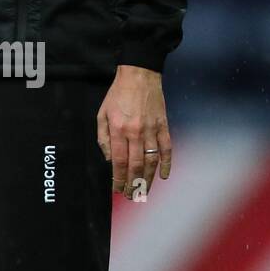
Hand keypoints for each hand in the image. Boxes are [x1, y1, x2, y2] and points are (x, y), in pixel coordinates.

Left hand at [96, 65, 171, 198]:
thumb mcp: (102, 114)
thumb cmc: (118, 94)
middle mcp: (136, 133)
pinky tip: (164, 176)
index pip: (119, 162)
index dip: (118, 179)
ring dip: (148, 179)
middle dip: (133, 184)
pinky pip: (167, 149)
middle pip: (135, 166)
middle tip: (131, 196)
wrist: (139, 74)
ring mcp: (152, 130)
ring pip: (151, 161)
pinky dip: (166, 164)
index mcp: (119, 130)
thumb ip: (103, 138)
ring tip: (144, 192)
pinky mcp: (163, 126)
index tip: (118, 189)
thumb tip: (110, 159)